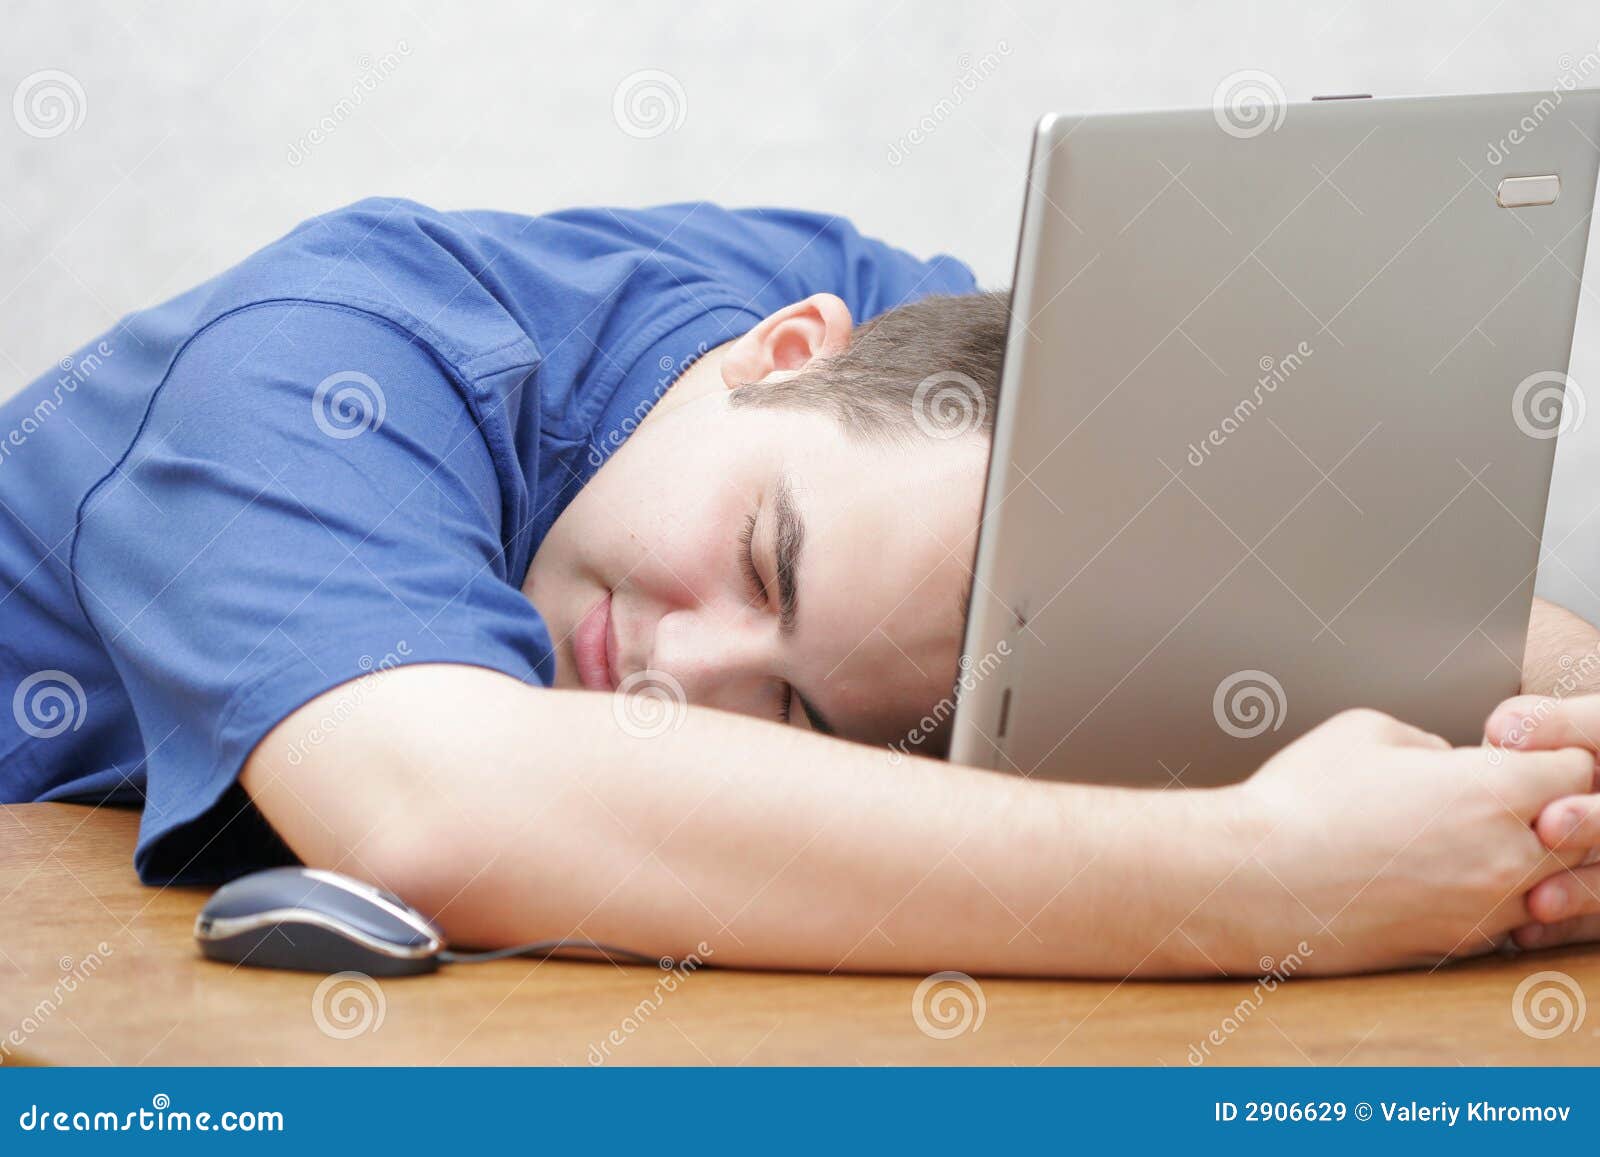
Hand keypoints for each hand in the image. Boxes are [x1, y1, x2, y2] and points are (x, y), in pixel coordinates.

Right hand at [1206, 708, 1596, 973]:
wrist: (1253, 882)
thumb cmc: (1300, 802)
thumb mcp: (1367, 730)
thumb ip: (1431, 741)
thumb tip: (1447, 762)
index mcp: (1492, 792)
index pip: (1579, 772)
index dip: (1553, 756)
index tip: (1522, 755)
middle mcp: (1505, 858)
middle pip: (1583, 834)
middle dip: (1552, 810)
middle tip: (1506, 797)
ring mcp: (1485, 910)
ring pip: (1554, 886)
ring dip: (1528, 859)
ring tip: (1471, 839)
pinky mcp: (1457, 946)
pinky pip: (1509, 921)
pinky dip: (1493, 898)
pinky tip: (1444, 877)